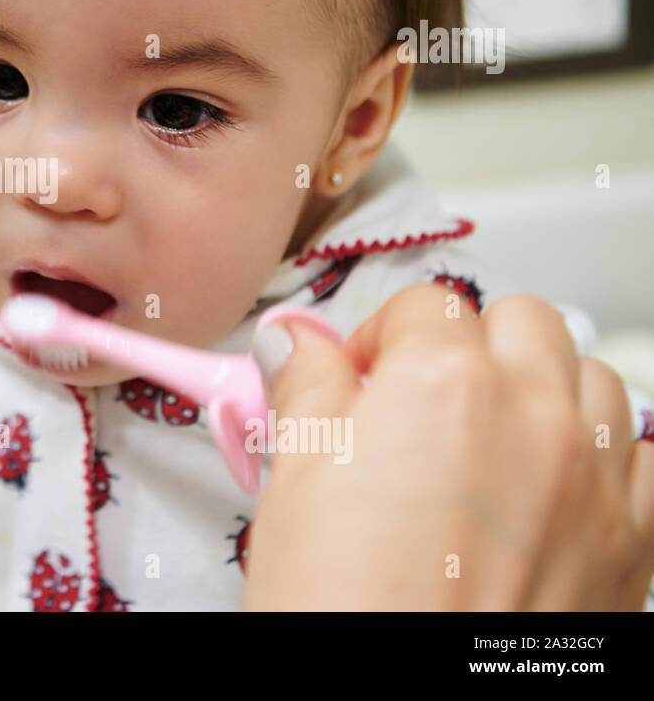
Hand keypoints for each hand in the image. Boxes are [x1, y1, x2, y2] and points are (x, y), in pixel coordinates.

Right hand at [243, 285, 653, 609]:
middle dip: (469, 344)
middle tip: (419, 400)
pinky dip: (610, 454)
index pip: (420, 306)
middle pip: (519, 320)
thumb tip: (295, 342)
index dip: (377, 340)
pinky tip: (560, 483)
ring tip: (491, 437)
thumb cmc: (345, 608)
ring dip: (544, 386)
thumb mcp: (294, 481)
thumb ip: (303, 389)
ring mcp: (596, 477)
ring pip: (593, 376)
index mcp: (443, 381)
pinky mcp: (634, 543)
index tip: (354, 381)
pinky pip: (646, 459)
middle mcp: (534, 413)